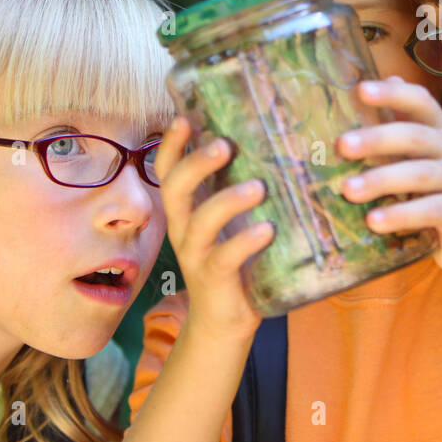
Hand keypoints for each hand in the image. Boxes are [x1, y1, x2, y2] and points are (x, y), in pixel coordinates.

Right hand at [154, 116, 270, 343]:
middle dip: (197, 163)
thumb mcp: (234, 221)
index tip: (185, 117)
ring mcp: (196, 255)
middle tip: (225, 144)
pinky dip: (245, 241)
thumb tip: (272, 145)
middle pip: (175, 188)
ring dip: (228, 200)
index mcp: (189, 210)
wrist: (225, 323)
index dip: (172, 145)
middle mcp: (185, 229)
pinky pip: (224, 258)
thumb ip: (241, 187)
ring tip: (258, 187)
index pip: (169, 171)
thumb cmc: (236, 261)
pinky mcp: (215, 280)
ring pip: (200, 222)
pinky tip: (267, 230)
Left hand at [336, 76, 441, 275]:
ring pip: (420, 174)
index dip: (393, 94)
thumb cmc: (437, 190)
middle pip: (415, 136)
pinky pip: (430, 210)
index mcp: (440, 129)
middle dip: (376, 139)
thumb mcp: (418, 157)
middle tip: (342, 146)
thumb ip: (395, 127)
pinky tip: (373, 221)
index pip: (420, 101)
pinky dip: (401, 215)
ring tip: (348, 190)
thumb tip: (362, 89)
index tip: (360, 90)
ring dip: (381, 180)